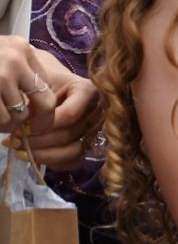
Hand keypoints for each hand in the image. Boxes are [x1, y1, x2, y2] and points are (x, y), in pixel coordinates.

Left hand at [0, 38, 92, 171]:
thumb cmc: (39, 81)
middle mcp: (96, 111)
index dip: (43, 125)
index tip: (22, 126)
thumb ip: (36, 104)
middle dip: (39, 141)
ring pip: (73, 151)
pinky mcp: (86, 145)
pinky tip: (36, 156)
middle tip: (15, 140)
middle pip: (69, 134)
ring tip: (21, 150)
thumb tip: (25, 130)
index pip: (68, 115)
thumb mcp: (36, 84)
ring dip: (44, 155)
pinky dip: (55, 162)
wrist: (43, 83)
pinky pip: (75, 161)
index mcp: (88, 90)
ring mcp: (93, 129)